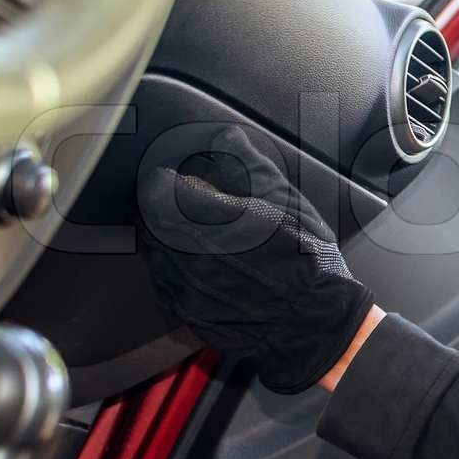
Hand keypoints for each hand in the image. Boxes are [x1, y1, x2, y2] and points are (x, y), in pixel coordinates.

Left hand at [137, 125, 374, 392]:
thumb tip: (228, 135)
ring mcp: (184, 286)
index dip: (162, 179)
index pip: (158, 188)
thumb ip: (250, 164)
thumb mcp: (286, 202)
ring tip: (188, 232)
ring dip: (161, 236)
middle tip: (173, 199)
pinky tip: (196, 264)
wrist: (312, 324)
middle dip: (157, 205)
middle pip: (146, 219)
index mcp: (214, 218)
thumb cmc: (306, 263)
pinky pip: (161, 280)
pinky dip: (170, 267)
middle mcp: (191, 253)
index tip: (170, 177)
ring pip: (150, 250)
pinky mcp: (185, 311)